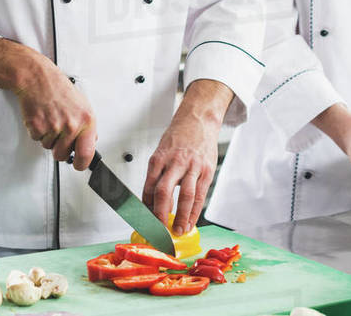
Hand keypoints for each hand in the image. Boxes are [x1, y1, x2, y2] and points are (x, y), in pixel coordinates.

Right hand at [10, 46, 96, 169]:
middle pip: (62, 155)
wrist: (38, 78)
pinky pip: (37, 139)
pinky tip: (41, 116)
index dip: (81, 163)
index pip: (87, 153)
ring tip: (50, 118)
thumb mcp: (82, 104)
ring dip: (48, 137)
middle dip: (59, 147)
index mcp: (86, 120)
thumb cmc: (59, 89)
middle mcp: (71, 125)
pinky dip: (37, 131)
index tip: (79, 165)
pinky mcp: (38, 127)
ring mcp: (54, 127)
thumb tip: (90, 142)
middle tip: (58, 132)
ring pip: (48, 147)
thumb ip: (87, 125)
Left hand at [142, 80, 231, 234]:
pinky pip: (200, 194)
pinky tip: (191, 220)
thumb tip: (151, 201)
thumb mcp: (162, 151)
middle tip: (159, 230)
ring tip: (178, 230)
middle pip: (164, 192)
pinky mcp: (206, 171)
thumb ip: (158, 174)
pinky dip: (194, 211)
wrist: (199, 119)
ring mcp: (192, 166)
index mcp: (159, 158)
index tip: (145, 221)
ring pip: (185, 196)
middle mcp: (174, 162)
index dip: (146, 207)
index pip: (148, 187)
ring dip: (181, 216)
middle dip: (160, 214)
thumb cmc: (179, 136)